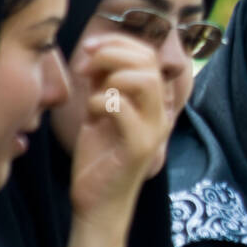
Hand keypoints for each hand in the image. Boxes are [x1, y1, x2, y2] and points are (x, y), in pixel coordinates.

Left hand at [65, 35, 167, 224]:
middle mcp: (159, 114)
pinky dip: (100, 101)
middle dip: (112, 53)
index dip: (119, 43)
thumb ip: (104, 84)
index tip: (89, 48)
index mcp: (153, 103)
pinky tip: (90, 114)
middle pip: (149, 62)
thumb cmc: (99, 158)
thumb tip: (96, 55)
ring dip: (111, 74)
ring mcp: (153, 131)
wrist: (99, 204)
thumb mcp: (100, 112)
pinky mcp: (140, 147)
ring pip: (144, 81)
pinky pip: (122, 108)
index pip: (148, 55)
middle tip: (86, 65)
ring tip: (92, 88)